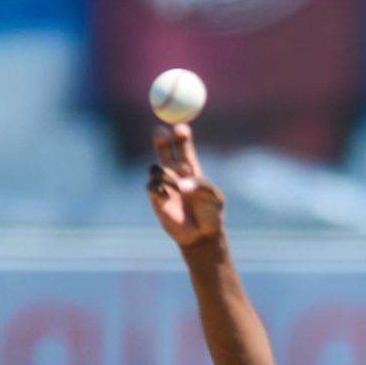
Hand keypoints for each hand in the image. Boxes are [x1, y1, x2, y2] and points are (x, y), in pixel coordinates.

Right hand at [146, 123, 223, 247]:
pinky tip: (168, 197)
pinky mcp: (155, 197)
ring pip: (155, 168)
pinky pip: (151, 185)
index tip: (181, 129)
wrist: (201, 235)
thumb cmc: (211, 214)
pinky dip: (159, 189)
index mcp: (191, 166)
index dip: (180, 135)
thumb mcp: (214, 196)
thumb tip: (181, 182)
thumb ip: (200, 185)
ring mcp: (163, 184)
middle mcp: (174, 172)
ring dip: (166, 175)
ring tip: (178, 188)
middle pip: (164, 148)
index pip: (182, 145)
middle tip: (161, 133)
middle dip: (161, 138)